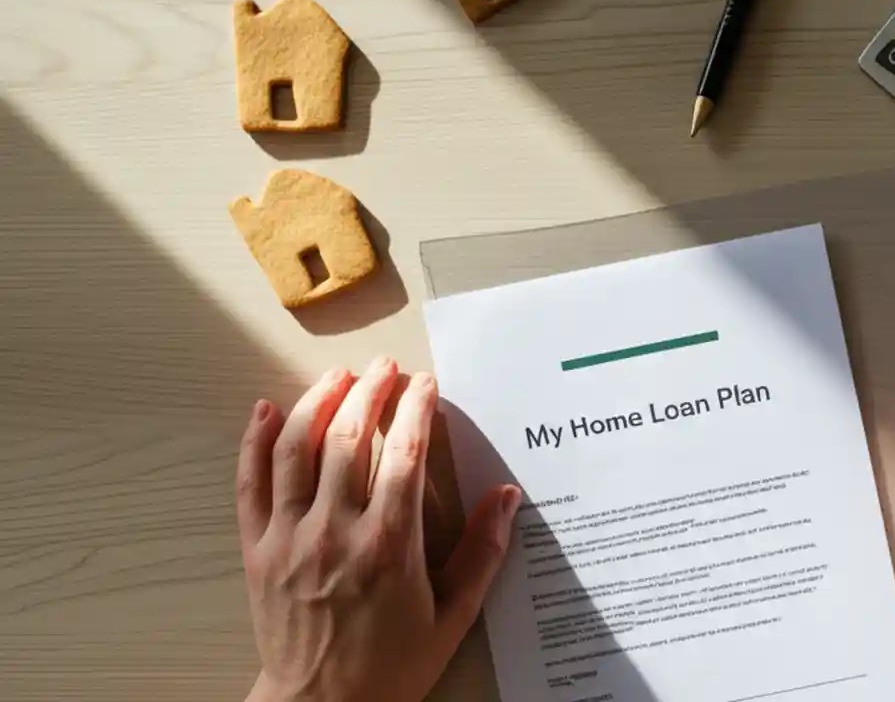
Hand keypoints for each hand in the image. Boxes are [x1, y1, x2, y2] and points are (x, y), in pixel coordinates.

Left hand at [236, 358, 521, 701]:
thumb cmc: (392, 665)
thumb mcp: (453, 616)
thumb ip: (483, 553)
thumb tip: (507, 497)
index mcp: (389, 544)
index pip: (403, 453)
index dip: (415, 409)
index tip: (425, 385)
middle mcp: (336, 531)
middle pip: (347, 437)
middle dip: (368, 391)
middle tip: (385, 367)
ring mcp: (290, 537)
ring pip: (297, 449)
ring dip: (317, 401)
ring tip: (338, 375)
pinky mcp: (257, 549)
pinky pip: (250, 483)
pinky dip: (256, 441)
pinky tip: (266, 410)